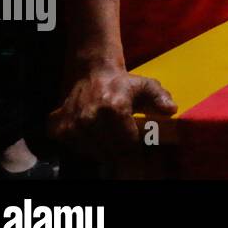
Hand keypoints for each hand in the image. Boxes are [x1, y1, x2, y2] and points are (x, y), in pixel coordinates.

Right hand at [49, 65, 177, 154]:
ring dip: (103, 149)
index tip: (141, 154)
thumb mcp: (146, 86)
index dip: (135, 151)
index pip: (127, 145)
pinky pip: (76, 149)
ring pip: (93, 153)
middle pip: (110, 152)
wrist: (92, 72)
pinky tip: (94, 132)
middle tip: (126, 144)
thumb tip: (171, 110)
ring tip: (110, 134)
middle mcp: (89, 118)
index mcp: (114, 108)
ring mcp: (71, 125)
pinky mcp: (57, 128)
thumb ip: (160, 98)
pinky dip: (86, 146)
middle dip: (121, 152)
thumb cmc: (122, 83)